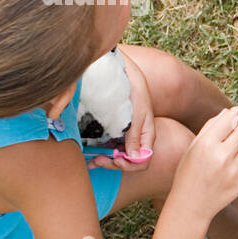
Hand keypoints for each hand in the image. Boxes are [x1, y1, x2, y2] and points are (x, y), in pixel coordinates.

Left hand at [86, 50, 156, 172]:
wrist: (125, 74)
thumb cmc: (136, 91)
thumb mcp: (138, 113)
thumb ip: (135, 136)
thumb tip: (134, 158)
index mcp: (146, 136)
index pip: (142, 161)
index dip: (129, 165)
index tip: (115, 159)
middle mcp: (137, 139)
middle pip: (128, 162)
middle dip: (113, 164)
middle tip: (96, 160)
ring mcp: (126, 136)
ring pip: (118, 157)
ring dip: (105, 161)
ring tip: (91, 160)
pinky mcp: (115, 131)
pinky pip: (109, 148)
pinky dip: (100, 153)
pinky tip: (91, 154)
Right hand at [171, 107, 237, 221]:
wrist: (191, 205)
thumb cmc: (188, 173)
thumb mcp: (192, 148)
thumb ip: (210, 128)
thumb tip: (228, 111)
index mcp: (205, 145)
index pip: (230, 120)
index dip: (235, 115)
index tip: (236, 113)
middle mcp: (221, 157)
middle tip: (233, 135)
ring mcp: (233, 172)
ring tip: (229, 153)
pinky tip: (228, 169)